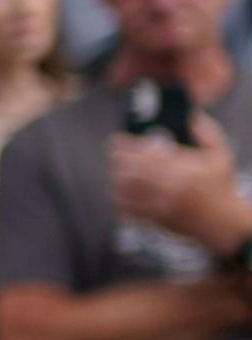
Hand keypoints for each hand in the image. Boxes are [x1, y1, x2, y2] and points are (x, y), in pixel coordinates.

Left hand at [109, 115, 251, 253]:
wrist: (225, 224)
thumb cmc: (222, 187)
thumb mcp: (221, 157)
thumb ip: (207, 134)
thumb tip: (192, 115)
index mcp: (183, 169)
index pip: (147, 153)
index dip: (128, 146)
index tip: (117, 140)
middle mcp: (170, 186)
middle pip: (132, 171)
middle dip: (118, 161)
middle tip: (114, 155)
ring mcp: (162, 204)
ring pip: (127, 191)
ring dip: (117, 180)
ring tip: (116, 173)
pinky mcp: (158, 220)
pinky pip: (130, 210)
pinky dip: (120, 201)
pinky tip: (119, 194)